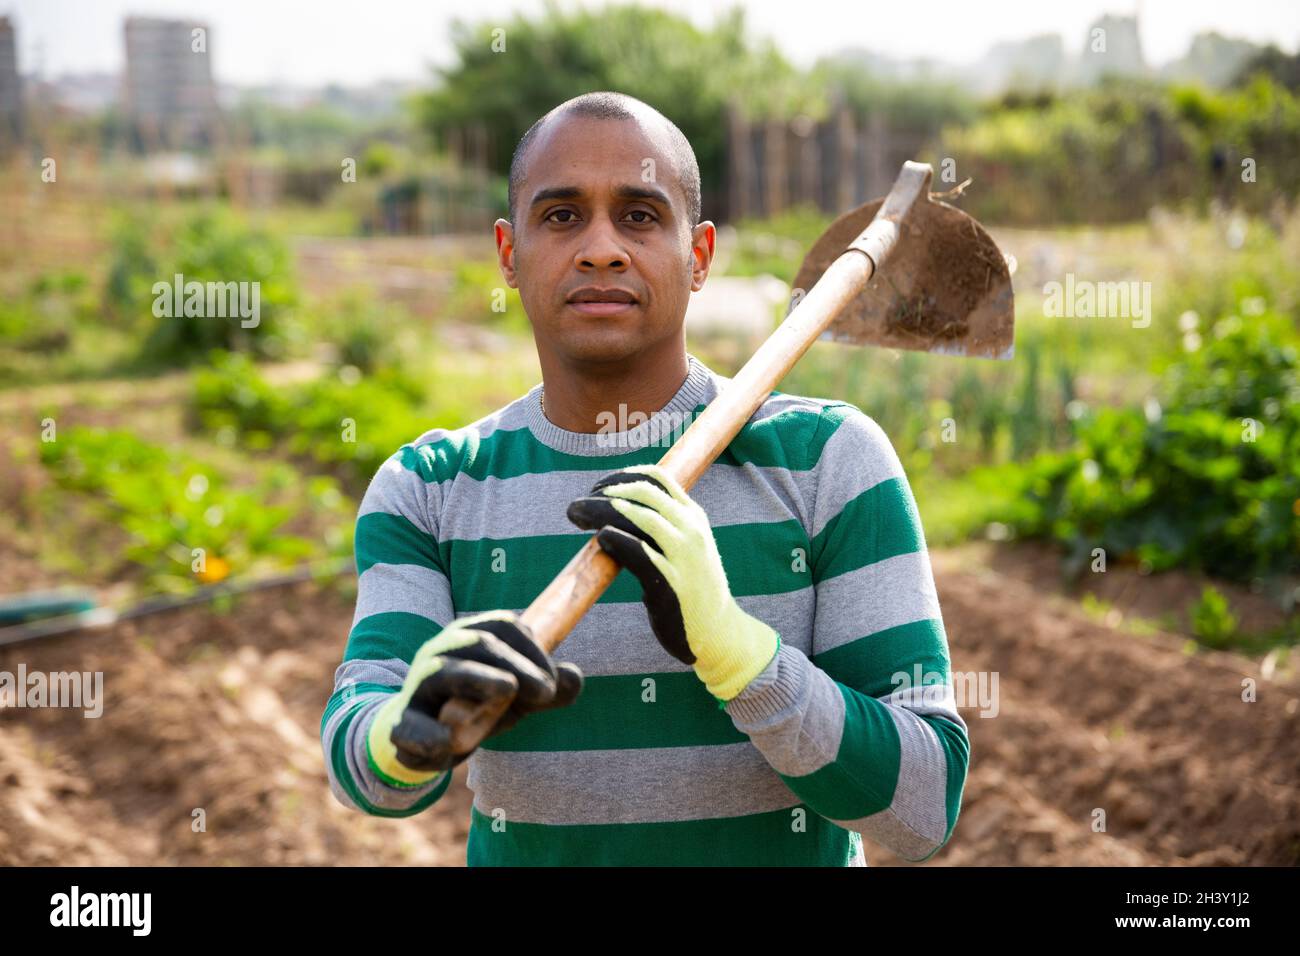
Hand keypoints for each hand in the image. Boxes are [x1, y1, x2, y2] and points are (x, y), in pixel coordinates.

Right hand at [366, 610, 582, 784]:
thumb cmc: (478, 707)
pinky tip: (453, 742)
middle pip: (478, 641)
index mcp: (470, 637)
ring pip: (443, 671)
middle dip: (516, 663)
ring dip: (478, 679)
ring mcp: (419, 685)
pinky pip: (412, 725)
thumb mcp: (520, 698)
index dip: (533, 650)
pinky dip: (432, 734)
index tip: (552, 683)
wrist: (424, 740)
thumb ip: (550, 689)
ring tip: (507, 690)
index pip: (504, 625)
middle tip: (545, 692)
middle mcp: (442, 652)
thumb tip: (574, 677)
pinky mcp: (402, 723)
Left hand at [566, 463, 778, 700]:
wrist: (719, 633)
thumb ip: (659, 529)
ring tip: (576, 514)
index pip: (656, 478)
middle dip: (604, 491)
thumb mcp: (684, 549)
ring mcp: (684, 555)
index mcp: (693, 517)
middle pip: (642, 492)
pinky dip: (615, 539)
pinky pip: (638, 551)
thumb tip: (614, 517)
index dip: (621, 476)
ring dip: (600, 510)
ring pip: (638, 515)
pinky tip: (601, 539)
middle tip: (576, 506)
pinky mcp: (670, 582)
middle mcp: (691, 529)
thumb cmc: (693, 590)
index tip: (598, 487)